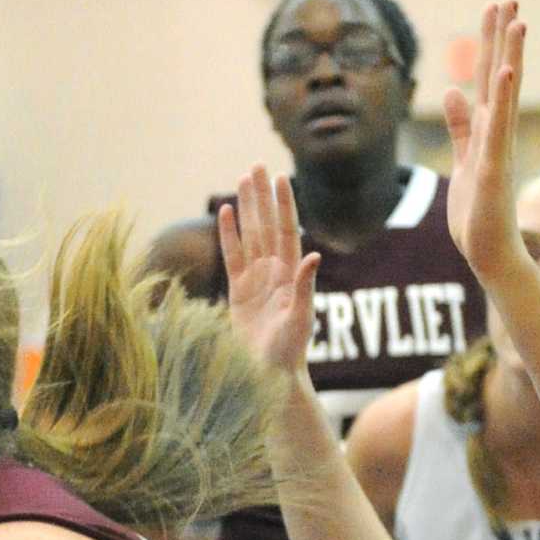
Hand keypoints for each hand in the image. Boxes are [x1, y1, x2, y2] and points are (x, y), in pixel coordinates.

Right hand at [221, 166, 319, 375]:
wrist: (270, 373)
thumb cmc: (290, 349)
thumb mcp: (301, 318)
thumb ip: (305, 286)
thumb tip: (314, 256)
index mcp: (291, 274)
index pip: (286, 230)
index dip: (284, 204)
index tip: (281, 178)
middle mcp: (274, 271)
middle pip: (266, 225)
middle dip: (262, 196)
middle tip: (256, 166)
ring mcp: (255, 278)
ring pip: (250, 234)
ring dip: (246, 208)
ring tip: (242, 179)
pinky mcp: (238, 290)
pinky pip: (232, 256)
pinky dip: (229, 234)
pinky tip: (225, 212)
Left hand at [441, 1, 526, 280]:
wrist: (489, 254)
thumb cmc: (478, 214)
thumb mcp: (462, 162)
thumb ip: (460, 127)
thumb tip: (453, 91)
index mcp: (486, 132)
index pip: (487, 79)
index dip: (490, 44)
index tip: (495, 9)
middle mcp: (497, 134)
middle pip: (499, 76)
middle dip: (502, 38)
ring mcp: (498, 148)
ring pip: (505, 94)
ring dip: (511, 57)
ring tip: (517, 21)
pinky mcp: (494, 167)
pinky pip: (500, 127)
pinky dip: (502, 99)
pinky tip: (506, 71)